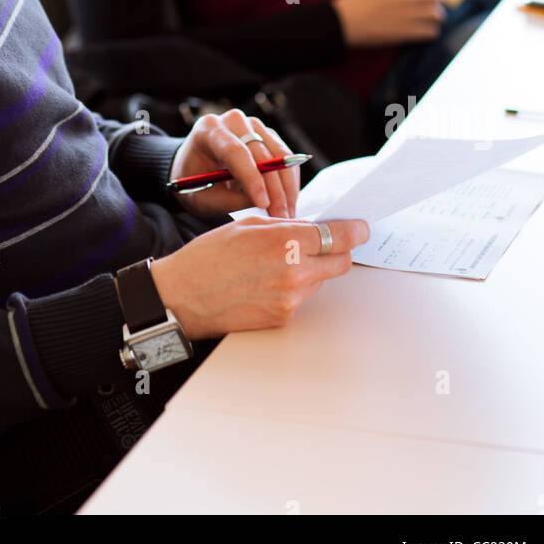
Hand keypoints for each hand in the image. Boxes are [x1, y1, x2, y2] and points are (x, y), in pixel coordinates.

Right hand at [151, 214, 369, 339]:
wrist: (183, 296)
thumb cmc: (208, 257)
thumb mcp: (248, 225)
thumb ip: (286, 226)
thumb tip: (314, 228)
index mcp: (286, 242)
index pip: (339, 236)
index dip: (354, 230)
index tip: (360, 227)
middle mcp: (294, 272)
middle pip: (341, 261)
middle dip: (337, 250)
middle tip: (323, 242)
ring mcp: (290, 299)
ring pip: (321, 280)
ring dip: (312, 268)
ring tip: (277, 263)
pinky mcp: (283, 318)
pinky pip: (301, 297)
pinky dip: (293, 287)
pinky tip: (267, 281)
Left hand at [168, 109, 300, 218]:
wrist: (194, 166)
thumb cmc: (194, 181)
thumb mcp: (202, 197)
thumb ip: (230, 200)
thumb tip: (265, 202)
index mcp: (208, 130)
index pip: (235, 151)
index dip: (251, 178)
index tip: (263, 204)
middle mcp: (233, 121)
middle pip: (262, 154)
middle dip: (274, 190)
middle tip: (281, 220)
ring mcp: (253, 126)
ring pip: (280, 156)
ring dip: (287, 188)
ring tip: (287, 216)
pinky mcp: (267, 135)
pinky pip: (286, 158)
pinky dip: (289, 182)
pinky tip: (288, 203)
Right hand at [333, 0, 444, 46]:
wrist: (343, 22)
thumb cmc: (357, 4)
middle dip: (432, 4)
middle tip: (425, 11)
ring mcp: (410, 12)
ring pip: (437, 14)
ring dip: (433, 19)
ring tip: (425, 23)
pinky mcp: (409, 31)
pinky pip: (432, 31)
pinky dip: (428, 33)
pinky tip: (420, 34)